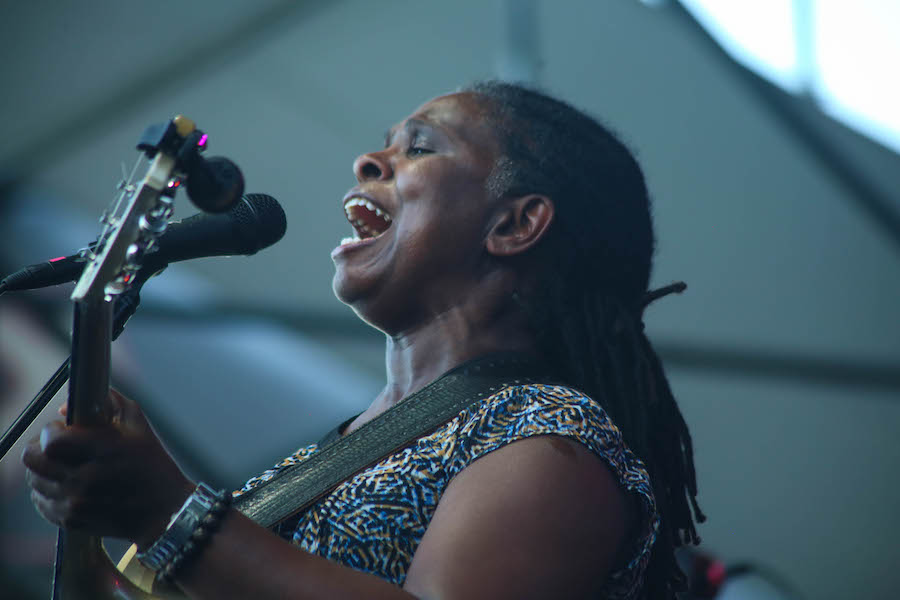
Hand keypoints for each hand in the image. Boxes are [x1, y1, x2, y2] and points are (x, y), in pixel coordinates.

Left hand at [22, 389, 194, 547]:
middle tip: (57, 447)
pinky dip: (48, 491)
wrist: (163, 512)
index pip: (51, 440)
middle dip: (40, 448)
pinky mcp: (71, 520)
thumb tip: (64, 408)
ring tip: (64, 467)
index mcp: (105, 450)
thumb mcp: (139, 426)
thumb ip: (108, 403)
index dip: (52, 431)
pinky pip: (41, 502)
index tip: (64, 429)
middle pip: (33, 460)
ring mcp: (76, 502)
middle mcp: (86, 478)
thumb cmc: (152, 465)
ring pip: (34, 480)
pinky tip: (67, 485)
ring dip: (44, 470)